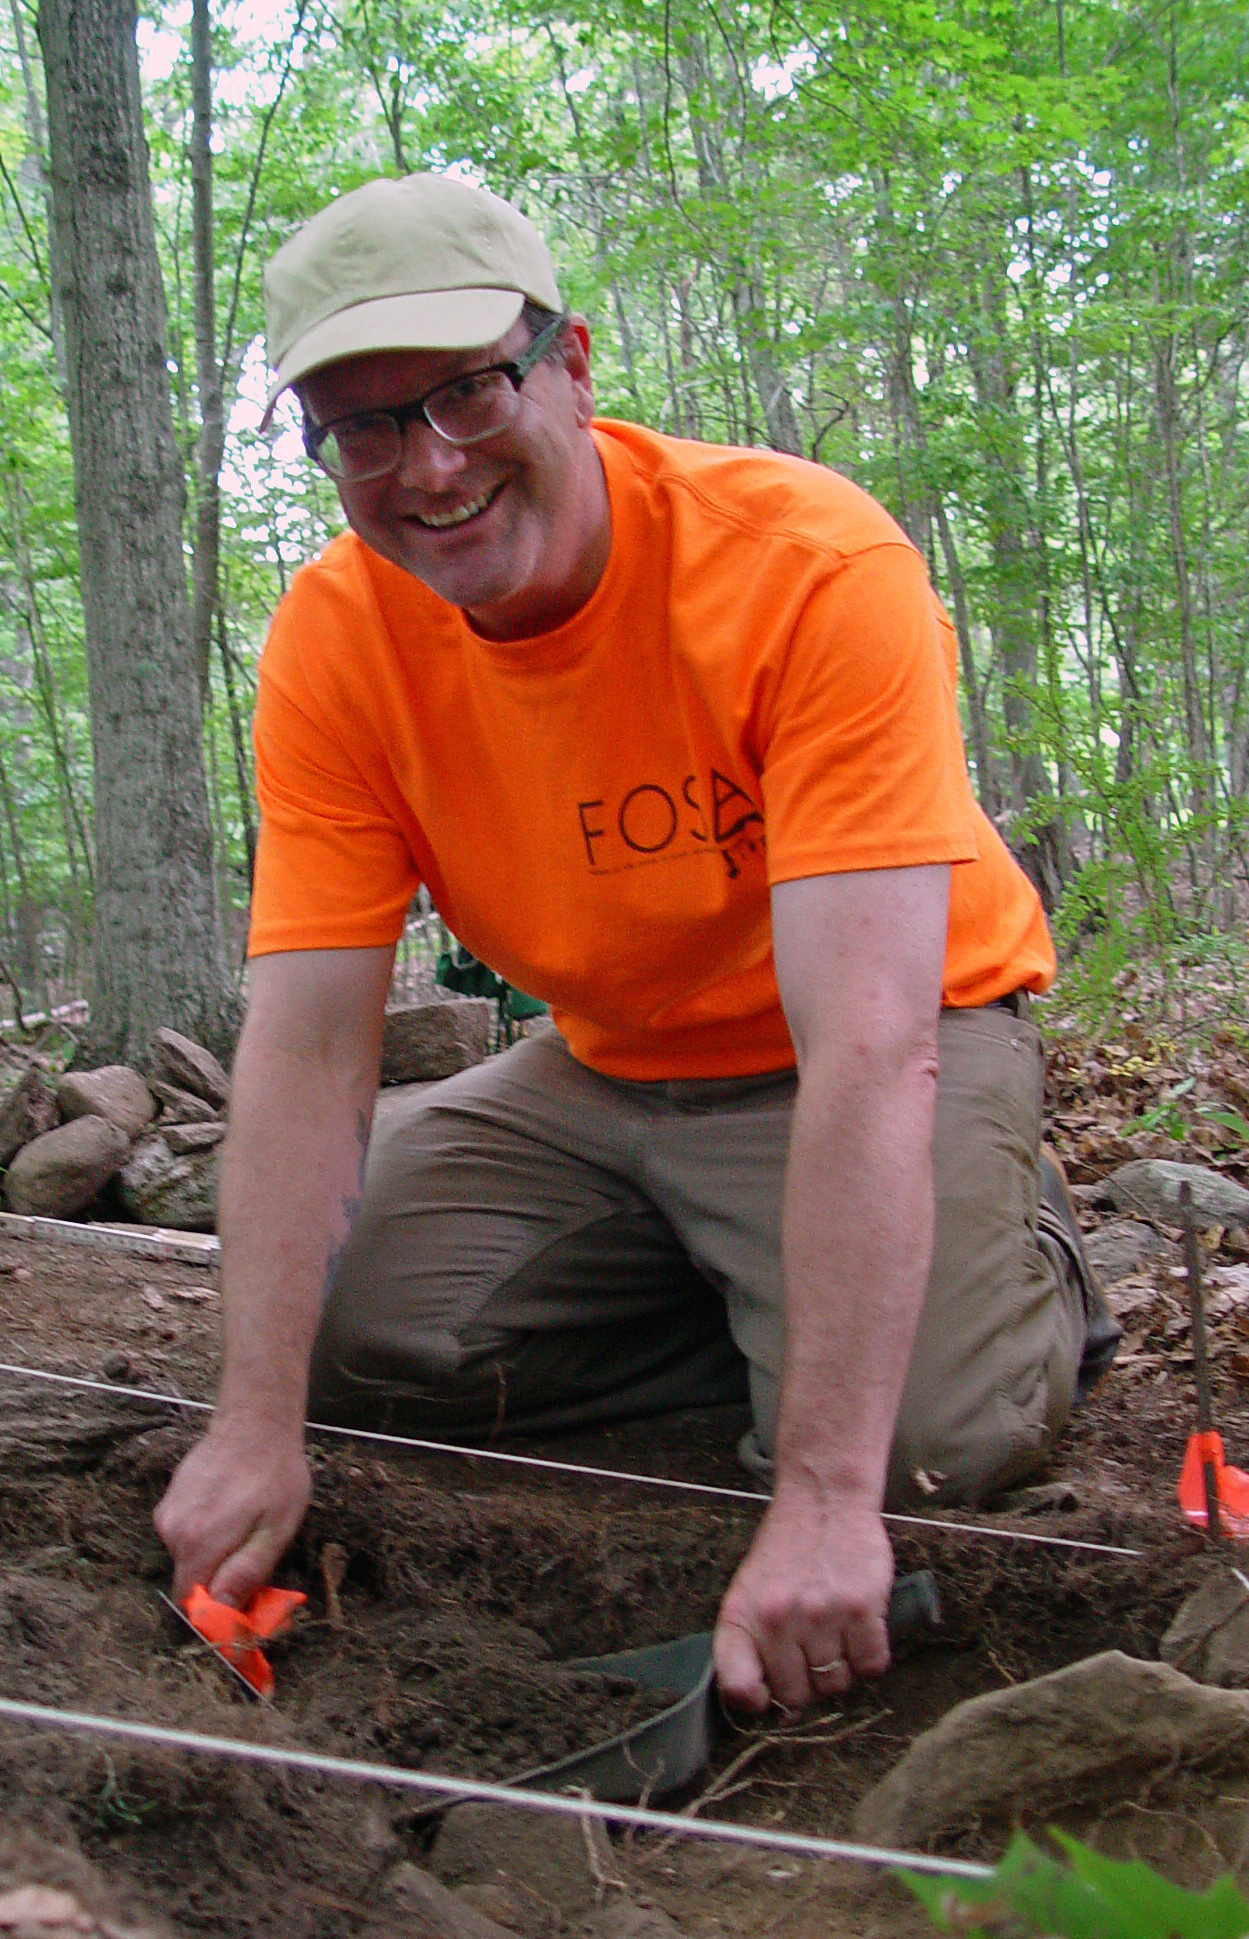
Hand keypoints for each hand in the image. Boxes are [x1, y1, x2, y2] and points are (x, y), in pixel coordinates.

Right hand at [154, 1416, 311, 1606]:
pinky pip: (185, 1532)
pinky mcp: (169, 1498)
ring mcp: (167, 1513)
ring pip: (188, 1556)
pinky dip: (205, 1530)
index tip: (244, 1600)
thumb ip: (247, 1573)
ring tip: (243, 1522)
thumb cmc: (274, 1475)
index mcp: (197, 1544)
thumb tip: (224, 1612)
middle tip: (253, 1553)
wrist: (255, 1421)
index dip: (218, 1609)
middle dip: (219, 1579)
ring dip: (213, 1552)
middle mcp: (172, 1531)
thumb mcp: (276, 1529)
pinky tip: (228, 1506)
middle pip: (190, 1580)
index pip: (193, 1603)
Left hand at [713, 1480, 892, 1712]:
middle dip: (806, 1683)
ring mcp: (821, 1616)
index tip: (769, 1695)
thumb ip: (750, 1642)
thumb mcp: (748, 1590)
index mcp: (741, 1616)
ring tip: (836, 1634)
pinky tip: (861, 1631)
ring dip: (840, 1669)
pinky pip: (872, 1666)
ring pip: (836, 1685)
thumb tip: (766, 1703)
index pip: (738, 1688)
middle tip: (812, 1652)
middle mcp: (778, 1620)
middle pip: (796, 1696)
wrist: (823, 1501)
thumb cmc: (786, 1551)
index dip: (756, 1702)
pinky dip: (870, 1658)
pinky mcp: (862, 1609)